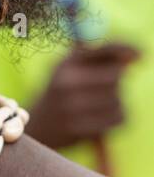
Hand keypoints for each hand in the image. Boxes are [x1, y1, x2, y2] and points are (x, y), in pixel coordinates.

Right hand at [26, 43, 140, 148]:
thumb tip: (135, 56)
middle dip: (115, 82)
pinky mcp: (80, 129)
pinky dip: (115, 119)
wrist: (36, 128)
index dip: (126, 47)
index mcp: (66, 63)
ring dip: (115, 103)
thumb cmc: (61, 93)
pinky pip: (118, 119)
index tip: (142, 54)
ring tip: (96, 106)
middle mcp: (67, 82)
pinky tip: (99, 120)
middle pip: (115, 75)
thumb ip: (100, 57)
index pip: (103, 49)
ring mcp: (72, 107)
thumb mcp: (70, 68)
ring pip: (118, 99)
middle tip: (101, 89)